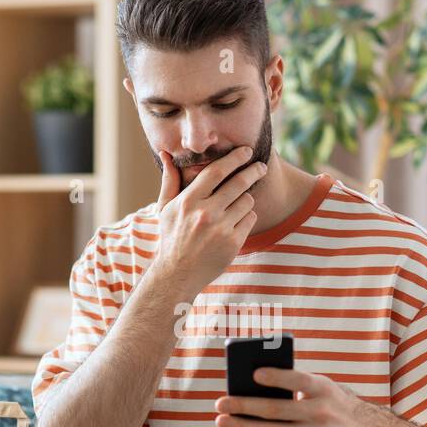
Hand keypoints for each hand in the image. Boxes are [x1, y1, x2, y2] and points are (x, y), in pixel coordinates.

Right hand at [149, 146, 267, 296]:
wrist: (178, 274)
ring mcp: (221, 229)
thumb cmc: (172, 238)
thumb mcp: (165, 209)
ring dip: (246, 198)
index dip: (234, 158)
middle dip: (253, 171)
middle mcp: (206, 213)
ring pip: (247, 201)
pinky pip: (250, 219)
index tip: (246, 151)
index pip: (217, 171)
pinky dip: (246, 217)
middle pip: (239, 183)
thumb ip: (169, 181)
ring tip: (238, 203)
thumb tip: (166, 154)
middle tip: (261, 167)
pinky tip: (236, 222)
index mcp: (189, 201)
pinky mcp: (233, 243)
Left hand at [213, 367, 367, 426]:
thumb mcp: (323, 387)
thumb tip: (254, 389)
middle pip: (276, 410)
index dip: (277, 377)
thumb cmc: (333, 402)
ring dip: (243, 426)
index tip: (254, 374)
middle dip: (244, 406)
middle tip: (220, 403)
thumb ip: (296, 386)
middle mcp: (321, 412)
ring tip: (222, 420)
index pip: (298, 380)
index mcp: (324, 389)